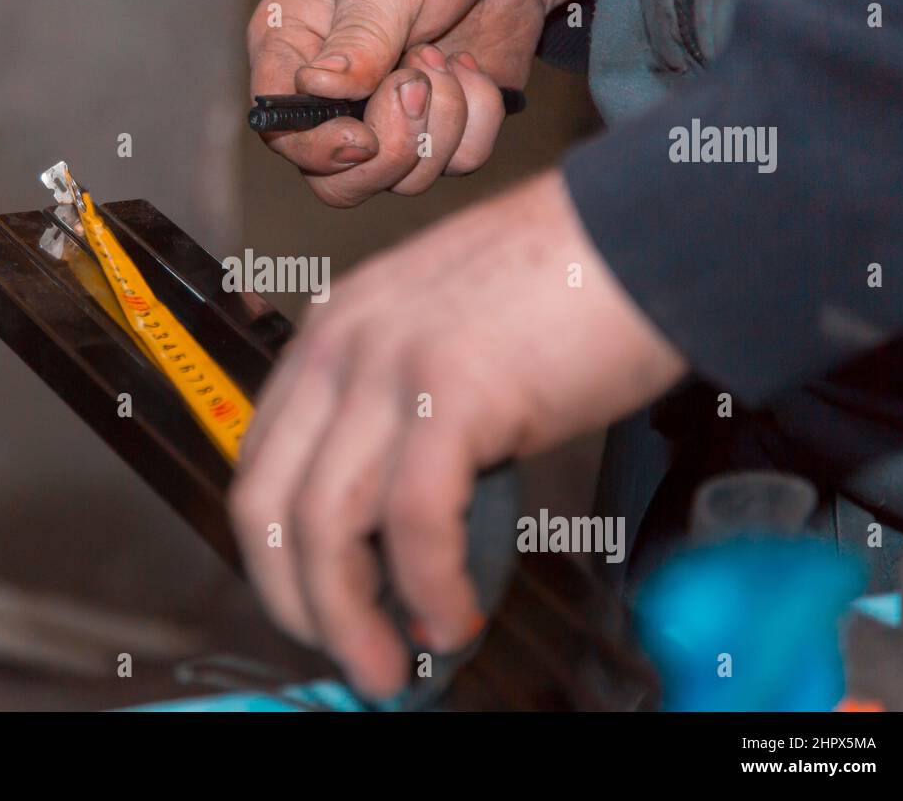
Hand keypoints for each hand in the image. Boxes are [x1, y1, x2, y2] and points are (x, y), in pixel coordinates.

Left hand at [228, 171, 686, 697]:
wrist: (641, 234)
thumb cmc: (559, 291)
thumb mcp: (443, 342)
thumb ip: (403, 422)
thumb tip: (399, 537)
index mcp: (331, 331)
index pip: (261, 461)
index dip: (278, 551)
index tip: (315, 603)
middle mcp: (341, 344)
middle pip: (266, 501)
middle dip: (295, 599)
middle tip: (343, 656)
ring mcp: (389, 365)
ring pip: (324, 524)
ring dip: (350, 618)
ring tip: (391, 667)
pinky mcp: (452, 392)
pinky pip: (414, 521)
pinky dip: (428, 588)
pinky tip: (453, 618)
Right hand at [247, 0, 585, 206]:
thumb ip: (359, 35)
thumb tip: (318, 87)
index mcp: (292, 48)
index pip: (277, 129)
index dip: (316, 148)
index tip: (362, 135)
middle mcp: (329, 99)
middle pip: (335, 182)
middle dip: (390, 147)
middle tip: (420, 79)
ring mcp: (383, 121)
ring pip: (401, 181)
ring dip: (442, 122)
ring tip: (444, 57)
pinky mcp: (436, 132)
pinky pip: (458, 163)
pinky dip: (477, 118)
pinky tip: (471, 69)